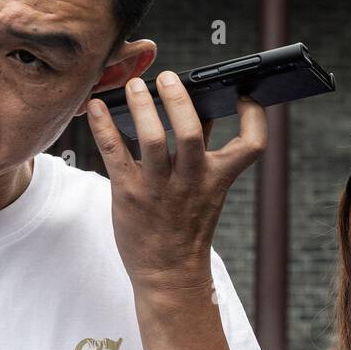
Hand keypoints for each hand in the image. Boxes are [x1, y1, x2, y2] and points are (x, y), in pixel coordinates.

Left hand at [86, 71, 266, 295]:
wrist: (168, 272)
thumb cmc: (188, 223)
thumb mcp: (207, 188)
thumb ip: (203, 149)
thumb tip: (199, 107)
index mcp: (218, 177)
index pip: (252, 145)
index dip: (255, 117)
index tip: (244, 97)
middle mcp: (192, 181)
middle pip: (190, 133)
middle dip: (178, 99)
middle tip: (167, 77)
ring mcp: (158, 189)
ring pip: (150, 140)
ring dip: (140, 107)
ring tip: (132, 85)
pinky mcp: (128, 195)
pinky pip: (114, 154)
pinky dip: (103, 126)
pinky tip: (95, 107)